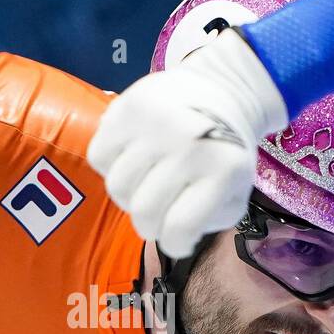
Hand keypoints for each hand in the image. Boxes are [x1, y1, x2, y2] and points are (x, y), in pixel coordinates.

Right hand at [88, 29, 287, 257]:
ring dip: (128, 196)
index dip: (174, 244)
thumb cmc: (224, 151)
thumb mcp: (235, 190)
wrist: (222, 88)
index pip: (180, 227)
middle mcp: (189, 145)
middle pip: (144, 211)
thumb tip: (176, 238)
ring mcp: (156, 124)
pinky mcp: (128, 107)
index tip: (177, 241)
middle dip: (149, 225)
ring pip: (117, 187)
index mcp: (223, 170)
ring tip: (145, 185)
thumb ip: (210, 221)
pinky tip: (131, 159)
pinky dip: (110, 166)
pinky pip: (98, 157)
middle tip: (158, 215)